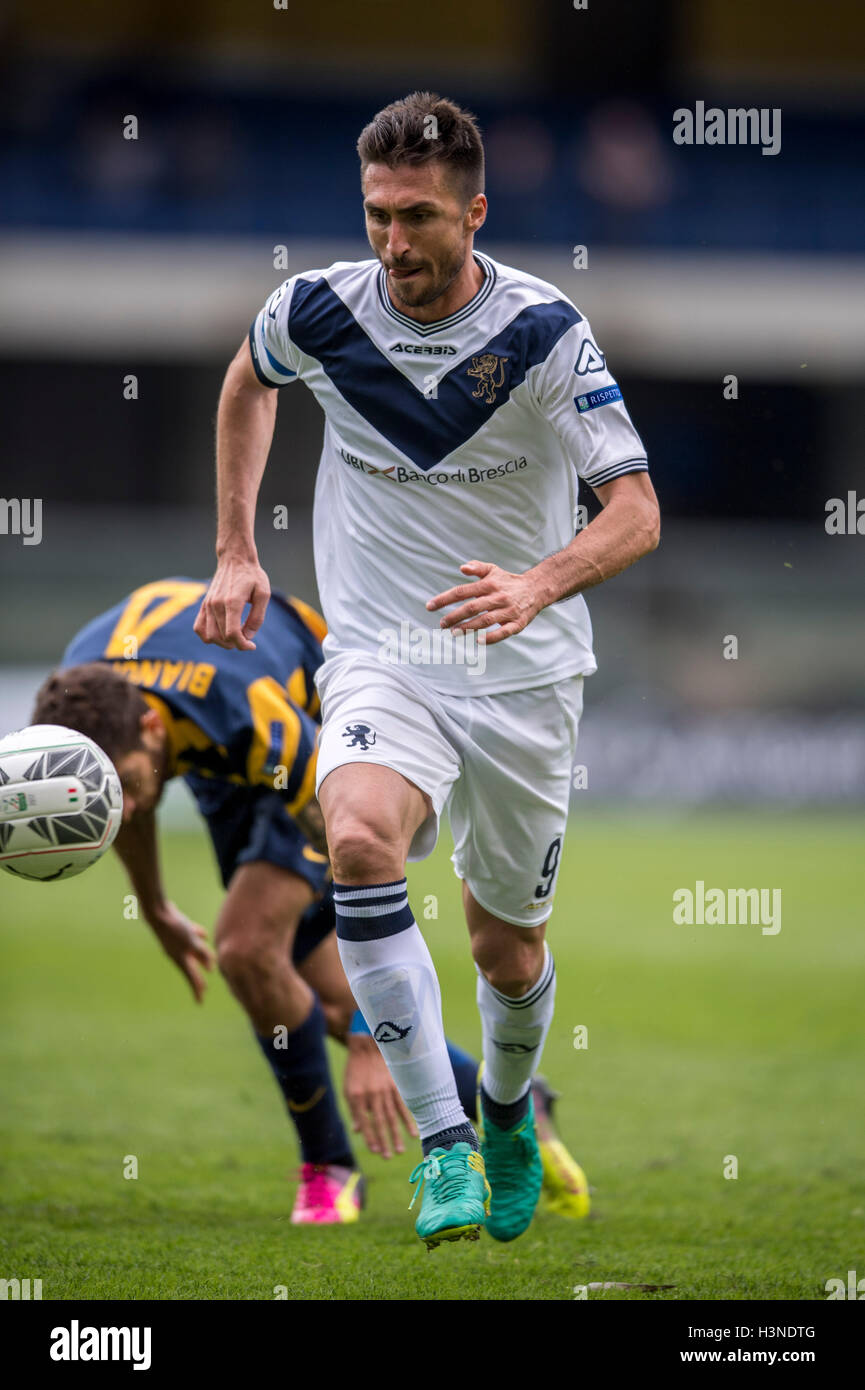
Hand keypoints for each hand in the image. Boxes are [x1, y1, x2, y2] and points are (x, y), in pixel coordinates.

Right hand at [149, 901, 214, 1003]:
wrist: (157, 912)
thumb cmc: (175, 928)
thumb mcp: (191, 942)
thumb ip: (202, 954)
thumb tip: (211, 967)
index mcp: (180, 959)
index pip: (192, 978)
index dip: (197, 989)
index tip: (200, 1002)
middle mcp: (177, 953)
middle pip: (191, 968)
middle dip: (198, 977)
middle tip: (203, 988)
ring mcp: (175, 943)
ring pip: (191, 952)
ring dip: (200, 957)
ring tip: (208, 962)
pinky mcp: (176, 931)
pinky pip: (189, 937)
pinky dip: (197, 937)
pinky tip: (204, 934)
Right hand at [193, 555, 270, 650]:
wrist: (235, 559)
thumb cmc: (252, 576)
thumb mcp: (263, 594)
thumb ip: (257, 617)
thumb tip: (248, 637)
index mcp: (232, 602)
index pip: (232, 634)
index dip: (243, 645)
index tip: (252, 646)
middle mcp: (216, 604)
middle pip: (221, 638)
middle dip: (236, 644)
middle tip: (246, 638)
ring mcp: (207, 605)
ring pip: (209, 636)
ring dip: (223, 643)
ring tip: (235, 636)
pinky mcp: (203, 604)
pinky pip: (198, 628)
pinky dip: (208, 636)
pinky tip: (221, 633)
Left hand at [343, 1036, 417, 1157]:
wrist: (368, 1044)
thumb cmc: (357, 1068)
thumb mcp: (349, 1088)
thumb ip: (354, 1110)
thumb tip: (357, 1130)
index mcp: (357, 1096)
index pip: (364, 1122)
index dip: (370, 1137)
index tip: (376, 1151)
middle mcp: (372, 1095)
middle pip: (379, 1122)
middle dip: (384, 1141)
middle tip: (388, 1156)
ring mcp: (385, 1090)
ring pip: (392, 1116)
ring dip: (396, 1135)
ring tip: (399, 1150)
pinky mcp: (396, 1085)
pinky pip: (403, 1105)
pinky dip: (408, 1120)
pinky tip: (412, 1133)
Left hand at [426, 560, 546, 645]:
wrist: (537, 589)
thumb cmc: (508, 581)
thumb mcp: (493, 570)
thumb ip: (477, 568)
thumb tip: (462, 567)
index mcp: (489, 584)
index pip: (462, 592)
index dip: (444, 599)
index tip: (429, 606)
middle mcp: (498, 597)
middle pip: (472, 607)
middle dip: (454, 616)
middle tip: (441, 624)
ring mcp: (508, 611)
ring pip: (485, 621)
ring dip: (468, 628)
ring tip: (453, 633)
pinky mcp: (518, 623)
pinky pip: (504, 632)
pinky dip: (491, 637)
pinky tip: (478, 640)